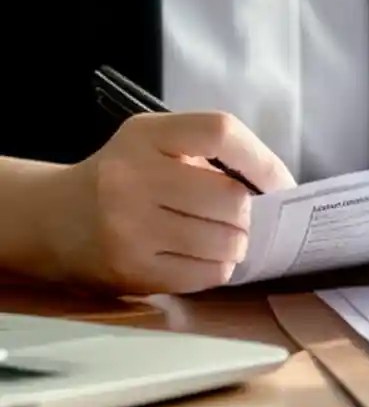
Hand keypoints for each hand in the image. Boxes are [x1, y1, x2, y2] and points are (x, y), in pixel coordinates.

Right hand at [46, 112, 294, 293]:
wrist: (50, 218)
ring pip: (226, 241)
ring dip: (236, 243)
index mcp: (146, 136)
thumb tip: (276, 189)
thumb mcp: (154, 145)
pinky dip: (218, 267)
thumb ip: (208, 155)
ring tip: (219, 237)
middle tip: (239, 217)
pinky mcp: (133, 270)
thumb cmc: (122, 177)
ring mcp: (130, 228)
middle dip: (249, 213)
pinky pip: (208, 273)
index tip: (279, 183)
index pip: (221, 132)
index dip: (263, 160)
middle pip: (232, 199)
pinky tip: (202, 256)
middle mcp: (133, 178)